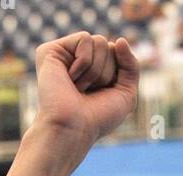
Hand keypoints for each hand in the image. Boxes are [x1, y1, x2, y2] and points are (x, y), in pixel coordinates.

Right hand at [33, 32, 138, 157]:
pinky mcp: (51, 50)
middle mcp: (76, 60)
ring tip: (78, 87)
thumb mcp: (126, 93)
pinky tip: (70, 79)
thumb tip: (119, 40)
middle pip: (108, 46)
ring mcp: (63, 54)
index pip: (117, 52)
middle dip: (106, 72)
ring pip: (99, 41)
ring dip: (96, 71)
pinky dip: (84, 63)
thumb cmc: (97, 118)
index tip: (101, 95)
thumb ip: (131, 65)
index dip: (116, 75)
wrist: (74, 129)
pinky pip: (85, 39)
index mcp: (91, 69)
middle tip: (88, 92)